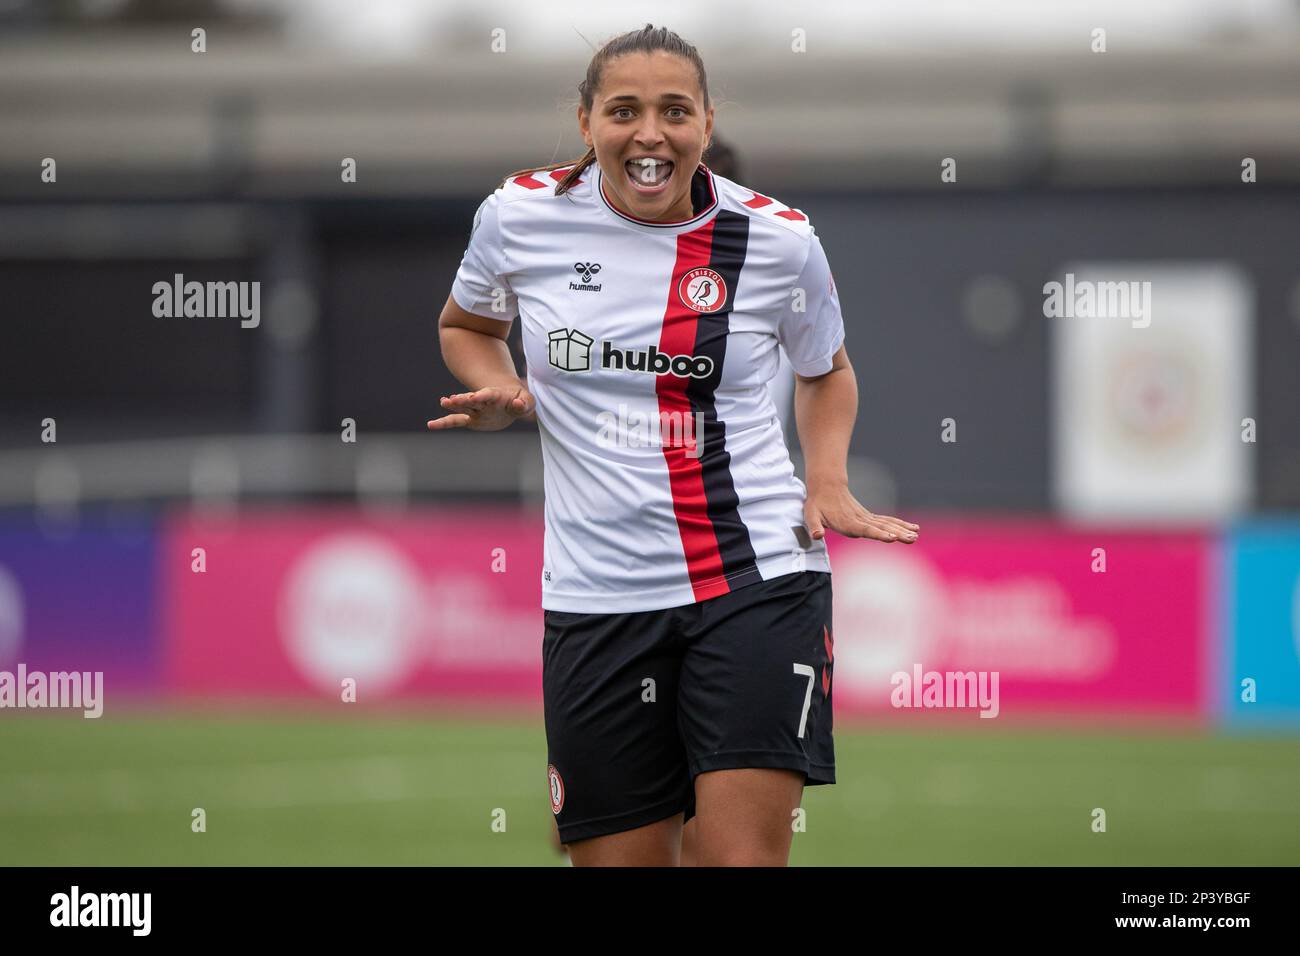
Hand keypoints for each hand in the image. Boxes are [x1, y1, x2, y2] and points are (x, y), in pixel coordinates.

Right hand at [427, 383, 534, 431]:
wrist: (509, 401)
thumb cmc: (520, 400)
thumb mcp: (528, 402)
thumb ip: (525, 404)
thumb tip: (519, 405)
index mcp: (497, 396)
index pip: (489, 395)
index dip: (482, 396)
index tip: (475, 396)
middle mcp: (483, 402)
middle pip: (472, 400)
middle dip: (463, 400)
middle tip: (452, 399)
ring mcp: (476, 410)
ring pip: (463, 408)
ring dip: (454, 405)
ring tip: (443, 402)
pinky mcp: (471, 419)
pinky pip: (456, 421)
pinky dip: (444, 423)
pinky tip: (431, 425)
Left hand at [804, 482, 918, 542]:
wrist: (826, 486)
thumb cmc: (817, 504)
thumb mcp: (810, 515)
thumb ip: (814, 526)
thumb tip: (817, 536)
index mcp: (847, 522)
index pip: (865, 529)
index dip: (878, 534)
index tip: (892, 538)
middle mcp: (859, 520)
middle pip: (881, 527)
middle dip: (897, 533)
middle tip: (911, 539)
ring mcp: (866, 517)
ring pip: (887, 523)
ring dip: (902, 529)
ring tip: (915, 536)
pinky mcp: (869, 517)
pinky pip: (887, 521)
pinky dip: (900, 525)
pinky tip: (913, 529)